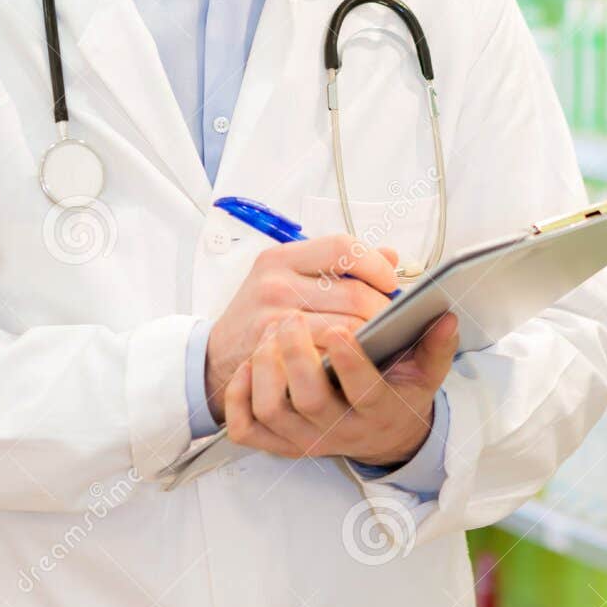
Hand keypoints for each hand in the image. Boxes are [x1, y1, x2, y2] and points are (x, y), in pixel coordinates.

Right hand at [205, 234, 399, 423]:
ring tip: (378, 341)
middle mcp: (275, 284)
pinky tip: (353, 359)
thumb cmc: (260, 313)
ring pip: (347, 328)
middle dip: (382, 309)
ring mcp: (274, 320)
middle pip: (353, 293)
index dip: (375, 263)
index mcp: (282, 258)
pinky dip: (348, 359)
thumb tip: (390, 255)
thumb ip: (339, 265)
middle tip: (391, 321)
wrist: (216, 356)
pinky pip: (330, 356)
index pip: (342, 247)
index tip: (388, 281)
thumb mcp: (289, 277)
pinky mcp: (276, 355)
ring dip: (372, 338)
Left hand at [223, 309, 459, 467]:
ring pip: (273, 410)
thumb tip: (446, 317)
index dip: (350, 363)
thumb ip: (435, 346)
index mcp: (379, 411)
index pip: (365, 393)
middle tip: (292, 318)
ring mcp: (304, 439)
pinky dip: (239, 395)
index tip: (340, 328)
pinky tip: (250, 365)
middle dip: (298, 356)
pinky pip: (245, 428)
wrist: (378, 434)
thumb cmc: (396, 391)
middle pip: (311, 402)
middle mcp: (340, 430)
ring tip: (271, 333)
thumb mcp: (424, 372)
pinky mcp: (276, 443)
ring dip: (266, 368)